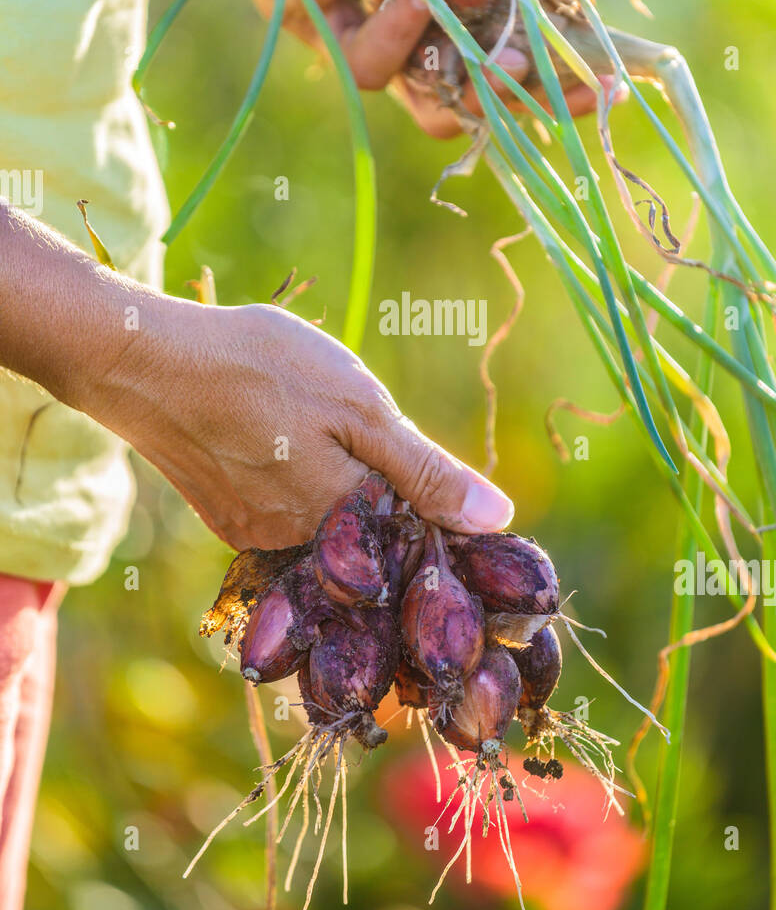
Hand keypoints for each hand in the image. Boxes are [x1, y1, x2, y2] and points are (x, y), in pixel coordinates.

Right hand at [84, 297, 513, 549]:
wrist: (142, 362)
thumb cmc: (258, 368)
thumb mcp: (358, 406)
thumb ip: (426, 471)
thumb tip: (499, 518)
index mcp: (348, 519)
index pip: (419, 541)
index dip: (442, 515)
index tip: (447, 489)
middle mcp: (305, 547)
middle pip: (374, 538)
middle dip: (389, 498)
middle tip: (365, 432)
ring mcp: (260, 539)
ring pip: (330, 526)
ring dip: (343, 490)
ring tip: (314, 425)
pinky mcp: (229, 524)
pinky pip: (288, 518)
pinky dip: (299, 487)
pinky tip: (282, 440)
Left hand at [144, 0, 604, 138]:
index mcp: (437, 40)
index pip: (499, 92)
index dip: (548, 98)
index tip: (605, 85)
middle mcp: (391, 54)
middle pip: (442, 111)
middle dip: (483, 92)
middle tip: (513, 58)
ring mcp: (339, 37)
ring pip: (373, 69)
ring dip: (408, 25)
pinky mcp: (288, 3)